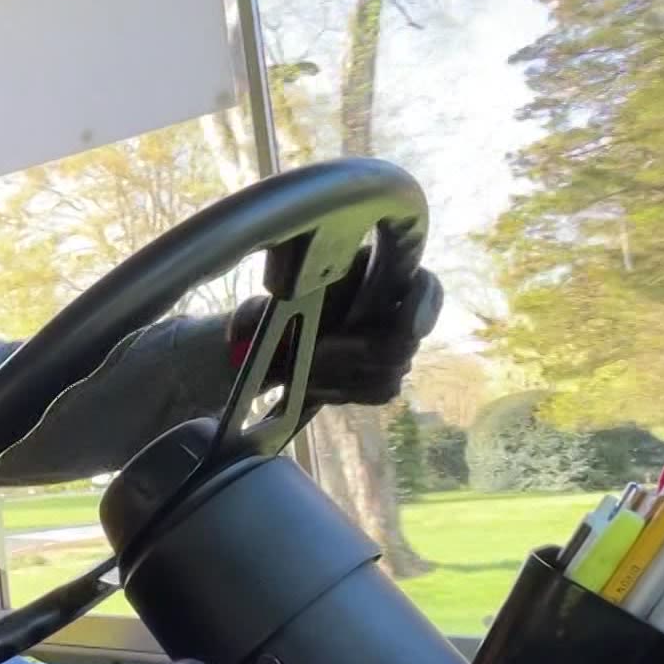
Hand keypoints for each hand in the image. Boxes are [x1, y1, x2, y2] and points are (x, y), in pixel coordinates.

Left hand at [226, 227, 442, 407]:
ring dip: (343, 376)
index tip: (406, 328)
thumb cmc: (272, 315)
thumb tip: (238, 334)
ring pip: (392, 370)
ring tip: (304, 374)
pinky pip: (382, 391)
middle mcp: (394, 307)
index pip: (426, 285)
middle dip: (355, 354)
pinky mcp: (386, 376)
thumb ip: (257, 311)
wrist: (273, 350)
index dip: (423, 306)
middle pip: (404, 340)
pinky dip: (346, 392)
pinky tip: (317, 385)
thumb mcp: (261, 305)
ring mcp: (395, 343)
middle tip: (315, 355)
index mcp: (377, 271)